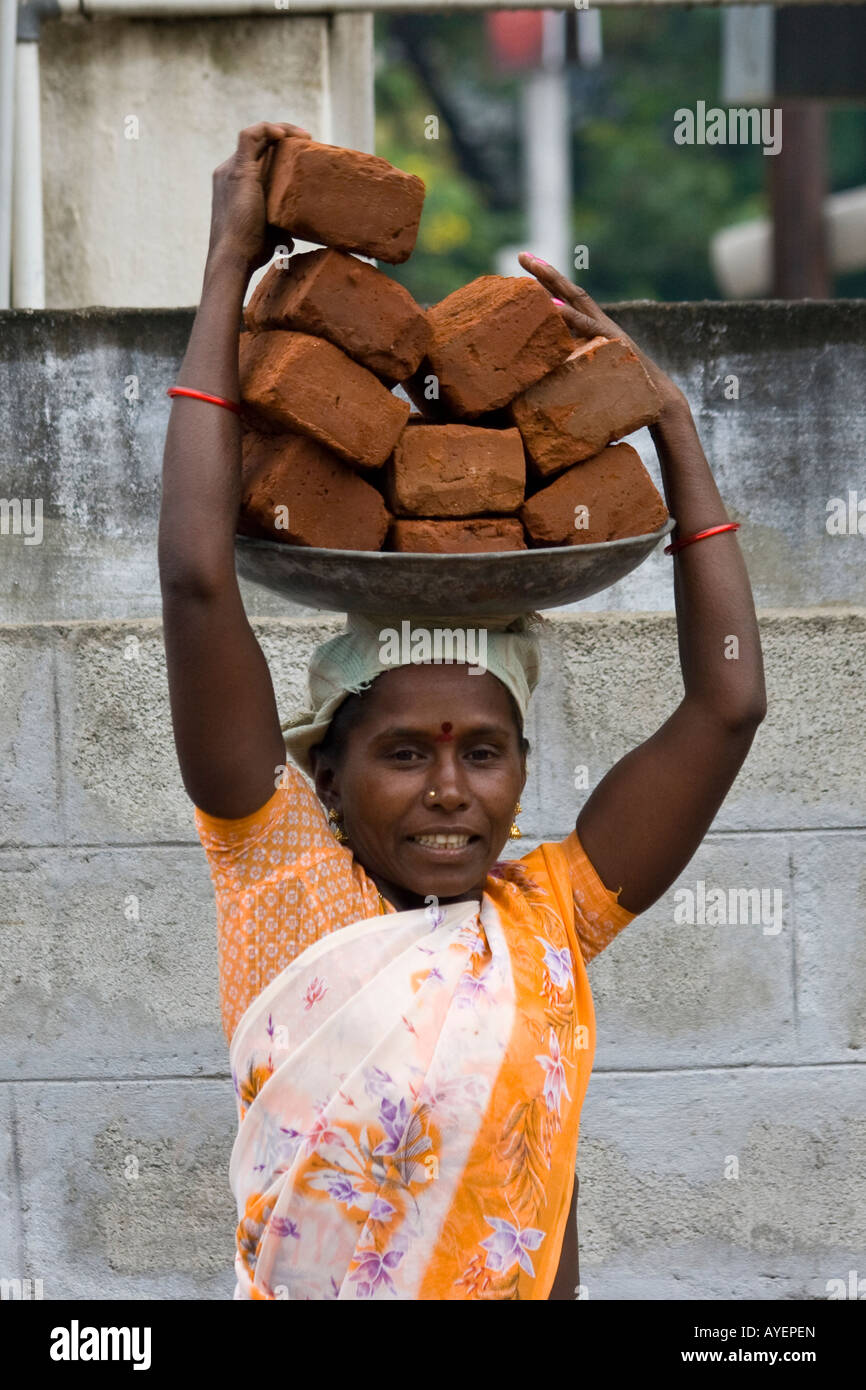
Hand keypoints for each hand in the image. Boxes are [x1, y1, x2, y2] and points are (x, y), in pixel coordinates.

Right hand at [207, 121, 310, 276]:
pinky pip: (250, 136)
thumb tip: (294, 239)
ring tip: (304, 136)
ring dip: (281, 130)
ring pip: (256, 136)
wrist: (234, 257)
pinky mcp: (238, 170)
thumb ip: (280, 228)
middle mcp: (228, 172)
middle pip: (258, 144)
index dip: (280, 153)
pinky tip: (285, 134)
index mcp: (236, 184)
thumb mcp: (270, 234)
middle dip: (284, 140)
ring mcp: (230, 169)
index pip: (257, 158)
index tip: (304, 156)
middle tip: (309, 142)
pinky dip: (268, 129)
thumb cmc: (251, 251)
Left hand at [517, 252, 684, 413]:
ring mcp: (605, 329)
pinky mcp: (610, 341)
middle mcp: (599, 323)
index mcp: (592, 328)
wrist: (659, 400)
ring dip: (554, 282)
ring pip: (577, 299)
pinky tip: (549, 305)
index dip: (546, 283)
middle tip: (521, 254)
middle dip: (544, 272)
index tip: (527, 266)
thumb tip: (548, 371)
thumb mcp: (592, 373)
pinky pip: (585, 326)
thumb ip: (574, 365)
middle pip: (568, 291)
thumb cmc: (624, 391)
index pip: (567, 299)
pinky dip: (567, 315)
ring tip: (533, 266)